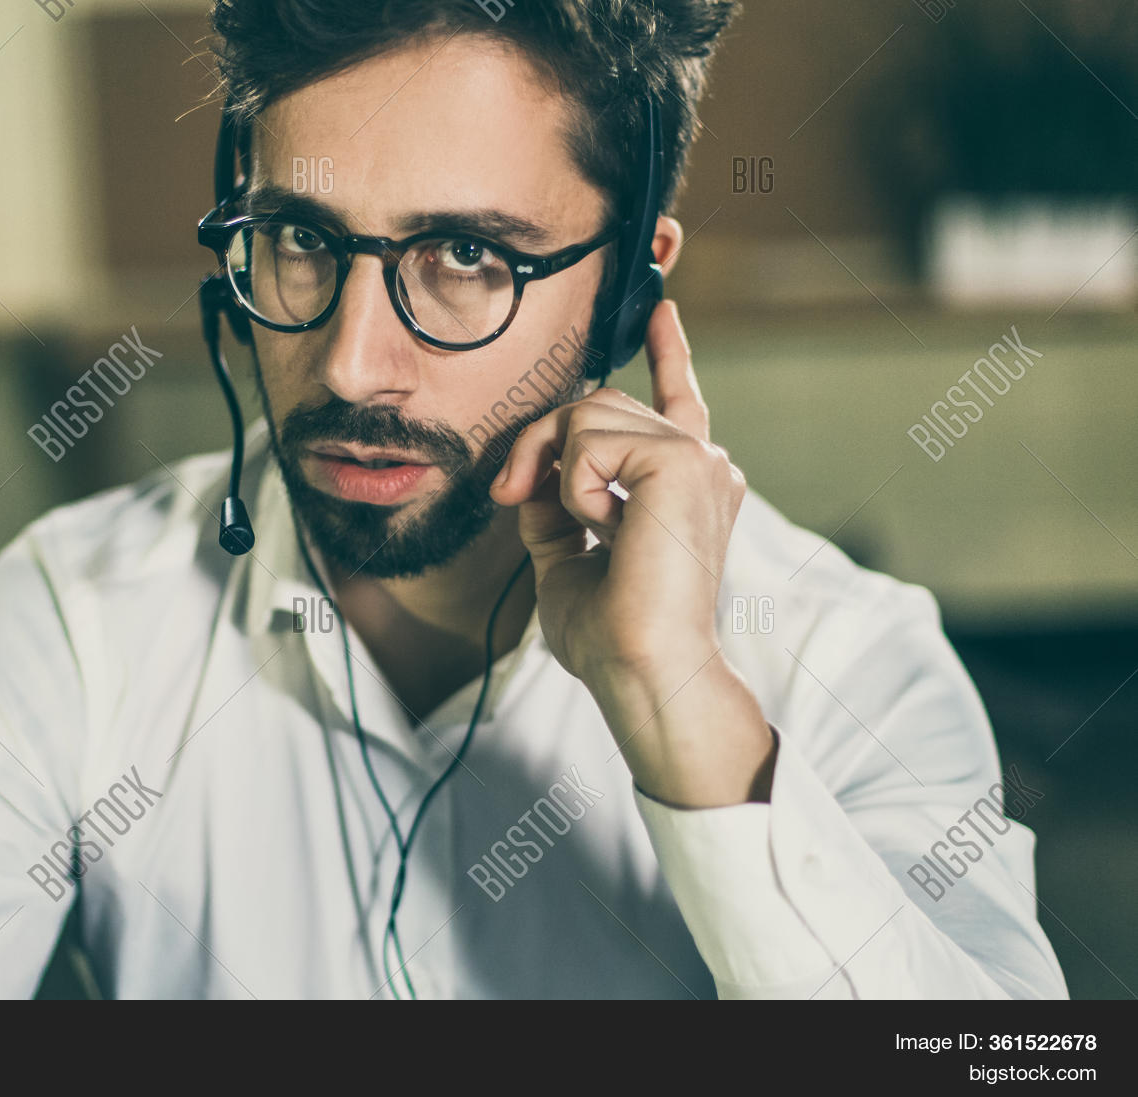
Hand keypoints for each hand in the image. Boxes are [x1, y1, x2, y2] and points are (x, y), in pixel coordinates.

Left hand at [489, 300, 774, 805]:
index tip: (661, 312)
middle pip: (600, 403)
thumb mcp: (565, 559)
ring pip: (591, 410)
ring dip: (552, 465)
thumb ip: (553, 508)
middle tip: (509, 494)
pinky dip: (574, 484)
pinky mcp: (685, 462)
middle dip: (540, 441)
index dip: (669, 353)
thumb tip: (529, 475)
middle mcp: (703, 465)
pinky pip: (592, 438)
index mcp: (685, 486)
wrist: (641, 670)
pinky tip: (604, 526)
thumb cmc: (612, 635)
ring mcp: (700, 459)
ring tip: (578, 523)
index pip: (678, 402)